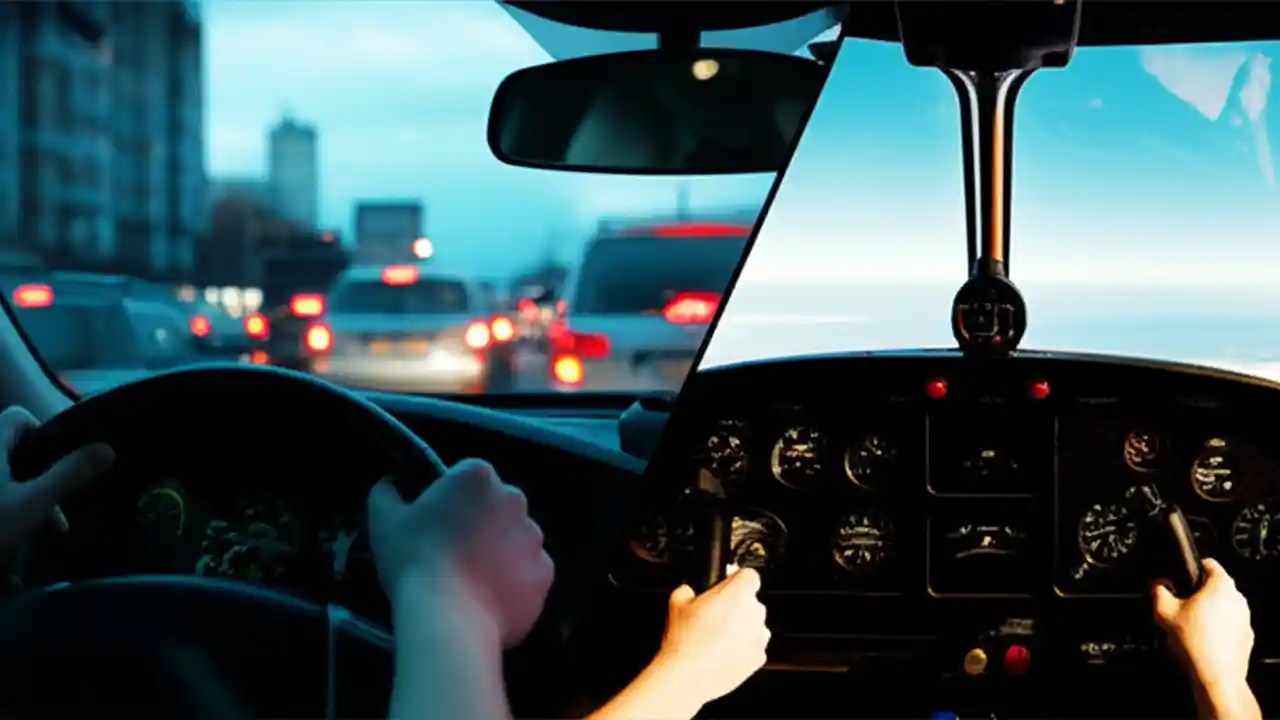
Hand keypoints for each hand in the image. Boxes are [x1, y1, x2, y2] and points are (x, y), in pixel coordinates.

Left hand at [0, 406, 113, 558]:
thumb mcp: (32, 503)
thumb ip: (69, 475)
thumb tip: (107, 448)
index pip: (18, 418)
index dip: (42, 435)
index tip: (59, 466)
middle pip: (12, 456)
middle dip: (38, 485)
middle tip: (54, 519)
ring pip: (3, 489)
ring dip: (20, 513)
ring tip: (32, 542)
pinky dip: (2, 532)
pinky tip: (6, 576)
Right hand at [366, 459, 552, 647]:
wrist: (449, 619)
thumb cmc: (415, 561)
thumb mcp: (384, 522)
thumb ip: (386, 493)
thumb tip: (389, 482)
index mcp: (477, 476)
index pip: (469, 477)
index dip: (452, 499)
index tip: (438, 523)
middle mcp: (514, 499)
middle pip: (497, 506)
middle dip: (481, 523)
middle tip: (453, 553)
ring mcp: (534, 537)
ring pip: (516, 539)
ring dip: (499, 553)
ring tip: (471, 581)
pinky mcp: (545, 573)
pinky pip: (529, 572)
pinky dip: (514, 583)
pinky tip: (489, 598)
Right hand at [654, 568, 769, 704]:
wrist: (688, 676)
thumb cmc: (685, 639)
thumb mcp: (677, 602)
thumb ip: (688, 589)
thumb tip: (688, 592)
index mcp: (739, 592)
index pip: (749, 575)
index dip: (735, 580)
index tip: (725, 586)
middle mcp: (755, 612)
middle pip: (751, 601)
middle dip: (736, 606)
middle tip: (713, 616)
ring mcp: (759, 636)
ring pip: (753, 624)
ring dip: (741, 627)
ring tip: (716, 638)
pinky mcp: (759, 658)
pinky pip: (753, 646)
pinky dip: (742, 648)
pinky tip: (722, 652)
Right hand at [1154, 558, 1256, 715]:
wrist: (1215, 676)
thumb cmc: (1195, 644)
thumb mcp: (1164, 612)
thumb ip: (1158, 591)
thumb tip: (1157, 585)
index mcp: (1221, 585)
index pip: (1208, 563)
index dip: (1191, 568)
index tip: (1181, 579)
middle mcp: (1237, 598)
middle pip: (1214, 586)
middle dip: (1197, 594)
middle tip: (1180, 607)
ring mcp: (1244, 617)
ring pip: (1222, 606)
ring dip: (1207, 612)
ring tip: (1189, 627)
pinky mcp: (1245, 635)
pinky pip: (1228, 625)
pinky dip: (1217, 629)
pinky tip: (1202, 640)